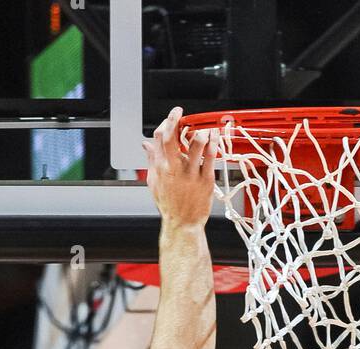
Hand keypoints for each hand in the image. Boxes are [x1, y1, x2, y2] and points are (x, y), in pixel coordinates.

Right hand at [143, 106, 217, 229]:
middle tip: (181, 113)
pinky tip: (214, 137)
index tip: (172, 117)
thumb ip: (151, 161)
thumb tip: (146, 145)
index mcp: (161, 168)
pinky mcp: (205, 181)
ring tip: (203, 127)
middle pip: (172, 138)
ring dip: (199, 131)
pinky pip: (210, 158)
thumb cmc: (170, 206)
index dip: (165, 124)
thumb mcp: (154, 183)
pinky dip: (213, 144)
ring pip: (195, 145)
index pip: (159, 138)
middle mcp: (174, 169)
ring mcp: (190, 175)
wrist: (182, 225)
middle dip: (175, 120)